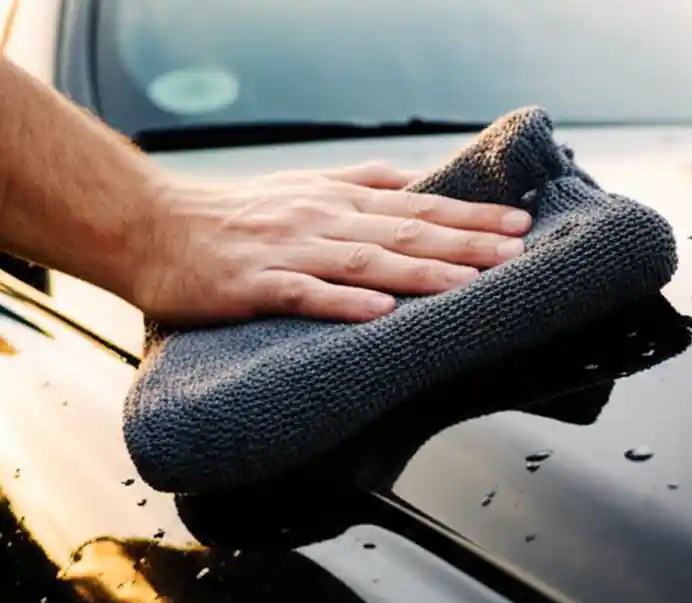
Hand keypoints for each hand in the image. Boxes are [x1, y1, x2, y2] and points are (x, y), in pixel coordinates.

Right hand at [128, 162, 530, 324]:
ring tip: (469, 281)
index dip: (471, 217)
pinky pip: (304, 293)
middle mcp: (322, 218)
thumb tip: (420, 182)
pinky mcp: (253, 283)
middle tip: (515, 252)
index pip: (419, 206)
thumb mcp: (306, 187)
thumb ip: (364, 185)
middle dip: (465, 242)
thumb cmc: (235, 215)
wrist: (152, 227)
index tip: (518, 224)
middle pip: (405, 230)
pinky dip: (342, 300)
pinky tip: (380, 309)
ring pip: (366, 259)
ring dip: (421, 269)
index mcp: (338, 199)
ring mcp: (289, 250)